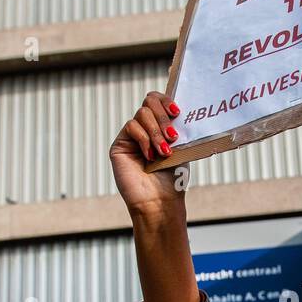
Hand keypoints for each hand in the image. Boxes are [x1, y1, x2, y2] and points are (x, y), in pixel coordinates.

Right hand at [108, 91, 186, 220]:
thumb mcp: (181, 149)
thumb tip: (180, 109)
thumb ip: (178, 128)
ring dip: (156, 132)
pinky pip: (131, 127)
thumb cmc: (173, 180)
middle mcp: (145, 129)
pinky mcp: (120, 145)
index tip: (178, 112)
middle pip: (149, 102)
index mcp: (160, 127)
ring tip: (164, 152)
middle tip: (173, 136)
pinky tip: (150, 157)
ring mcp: (131, 136)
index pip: (158, 101)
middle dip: (163, 117)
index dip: (166, 100)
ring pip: (142, 114)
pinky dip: (144, 140)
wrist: (160, 201)